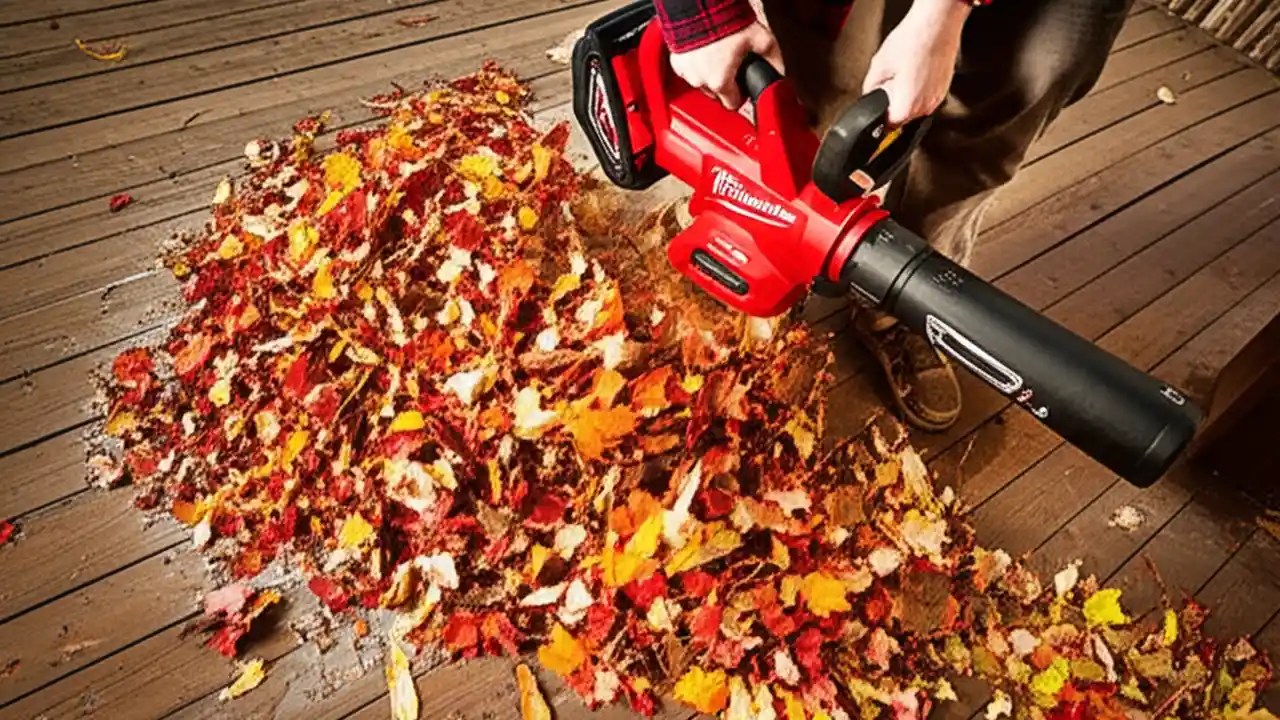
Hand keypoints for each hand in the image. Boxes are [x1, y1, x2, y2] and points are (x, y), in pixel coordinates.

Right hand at [669, 22, 784, 110]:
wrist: (702, 5)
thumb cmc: (726, 22)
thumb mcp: (761, 39)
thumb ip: (773, 60)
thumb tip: (778, 72)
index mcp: (720, 82)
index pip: (732, 105)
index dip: (741, 95)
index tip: (743, 86)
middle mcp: (700, 81)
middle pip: (717, 94)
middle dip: (725, 83)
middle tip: (733, 65)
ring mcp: (686, 72)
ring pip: (702, 83)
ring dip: (710, 74)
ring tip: (718, 56)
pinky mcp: (676, 62)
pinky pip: (689, 71)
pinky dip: (697, 64)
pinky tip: (705, 52)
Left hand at [862, 0, 968, 125]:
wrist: (937, 24)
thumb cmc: (913, 40)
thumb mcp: (879, 65)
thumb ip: (870, 88)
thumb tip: (869, 96)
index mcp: (907, 106)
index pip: (888, 125)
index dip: (880, 114)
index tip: (877, 106)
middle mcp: (925, 107)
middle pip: (902, 117)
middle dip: (893, 103)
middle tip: (891, 80)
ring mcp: (937, 97)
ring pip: (915, 106)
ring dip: (906, 95)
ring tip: (905, 71)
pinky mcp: (944, 88)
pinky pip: (926, 95)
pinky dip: (918, 86)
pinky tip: (915, 68)